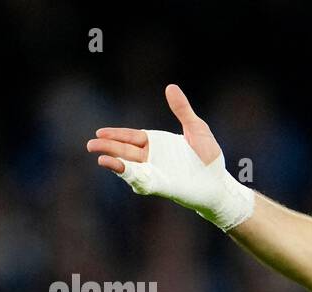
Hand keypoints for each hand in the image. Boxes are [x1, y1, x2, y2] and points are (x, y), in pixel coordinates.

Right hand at [86, 84, 251, 230]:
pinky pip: (143, 181)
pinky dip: (131, 177)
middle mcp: (152, 159)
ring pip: (130, 168)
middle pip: (125, 152)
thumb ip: (182, 110)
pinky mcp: (162, 186)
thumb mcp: (196, 128)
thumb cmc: (209, 158)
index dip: (116, 135)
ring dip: (115, 164)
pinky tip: (121, 171)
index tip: (100, 132)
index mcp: (157, 144)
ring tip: (101, 159)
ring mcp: (156, 173)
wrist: (220, 181)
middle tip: (91, 145)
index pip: (131, 138)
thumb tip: (170, 87)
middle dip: (108, 148)